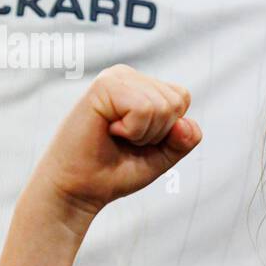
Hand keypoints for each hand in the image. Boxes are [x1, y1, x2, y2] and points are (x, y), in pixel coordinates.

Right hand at [34, 64, 200, 218]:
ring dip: (143, 134)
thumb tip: (185, 122)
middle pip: (175, 102)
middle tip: (125, 140)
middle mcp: (128, 76)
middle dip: (157, 133)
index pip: (181, 98)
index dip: (168, 130)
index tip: (138, 139)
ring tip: (116, 136)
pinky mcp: (103, 85)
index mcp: (141, 86)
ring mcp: (115, 77)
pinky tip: (110, 131)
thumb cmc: (115, 171)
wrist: (80, 188)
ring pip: (163, 106)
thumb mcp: (162, 156)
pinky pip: (144, 108)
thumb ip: (183, 140)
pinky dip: (133, 130)